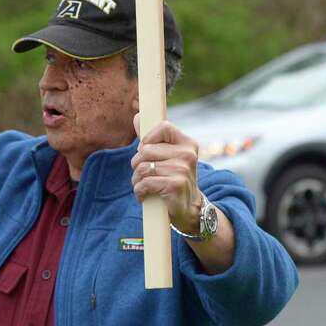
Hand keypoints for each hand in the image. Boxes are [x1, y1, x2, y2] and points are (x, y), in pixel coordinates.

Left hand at [130, 114, 202, 235]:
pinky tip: (145, 195)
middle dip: (138, 164)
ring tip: (144, 185)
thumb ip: (151, 138)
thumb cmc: (173, 179)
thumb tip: (137, 116)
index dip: (148, 138)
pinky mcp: (175, 185)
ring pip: (142, 168)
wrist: (189, 209)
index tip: (147, 151)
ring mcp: (183, 170)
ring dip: (137, 179)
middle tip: (144, 174)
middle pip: (145, 150)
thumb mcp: (167, 157)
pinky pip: (144, 182)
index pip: (163, 127)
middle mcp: (188, 154)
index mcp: (187, 143)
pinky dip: (139, 191)